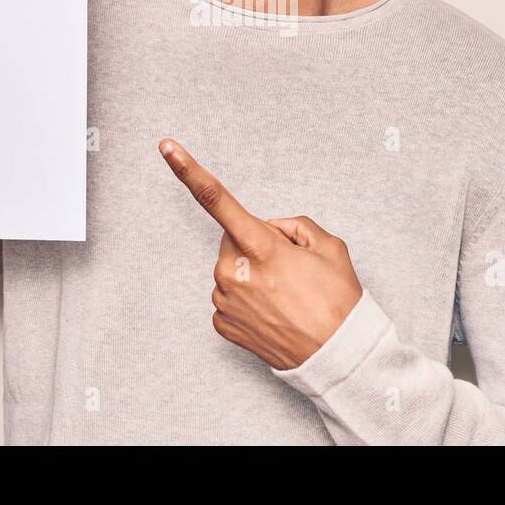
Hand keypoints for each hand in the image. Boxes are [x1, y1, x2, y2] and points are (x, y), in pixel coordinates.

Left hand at [158, 138, 362, 369]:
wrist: (338, 358)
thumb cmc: (337, 302)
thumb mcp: (329, 246)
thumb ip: (293, 225)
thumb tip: (268, 229)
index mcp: (261, 247)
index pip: (217, 200)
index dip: (189, 170)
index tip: (166, 147)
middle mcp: (234, 273)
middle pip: (233, 238)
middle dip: (256, 243)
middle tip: (290, 268)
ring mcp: (226, 300)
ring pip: (231, 268)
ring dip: (252, 273)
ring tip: (286, 294)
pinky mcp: (223, 324)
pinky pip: (229, 296)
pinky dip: (247, 298)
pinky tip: (272, 311)